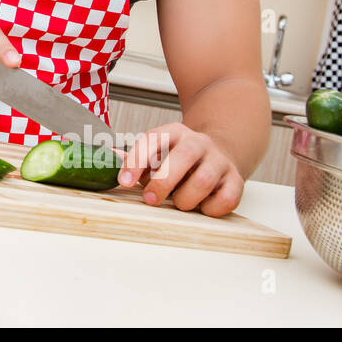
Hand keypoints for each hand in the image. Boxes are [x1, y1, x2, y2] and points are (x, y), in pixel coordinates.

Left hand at [116, 122, 243, 216]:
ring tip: (178, 203)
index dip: (136, 161)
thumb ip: (133, 159)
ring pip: (204, 180)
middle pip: (183, 156)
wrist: (219, 152)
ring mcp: (219, 161)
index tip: (124, 182)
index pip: (153, 140)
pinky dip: (210, 208)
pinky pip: (227, 198)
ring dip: (186, 199)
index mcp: (174, 132)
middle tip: (151, 199)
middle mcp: (198, 143)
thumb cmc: (178, 159)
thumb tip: (105, 157)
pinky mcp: (236, 180)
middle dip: (163, 182)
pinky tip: (201, 207)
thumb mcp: (156, 152)